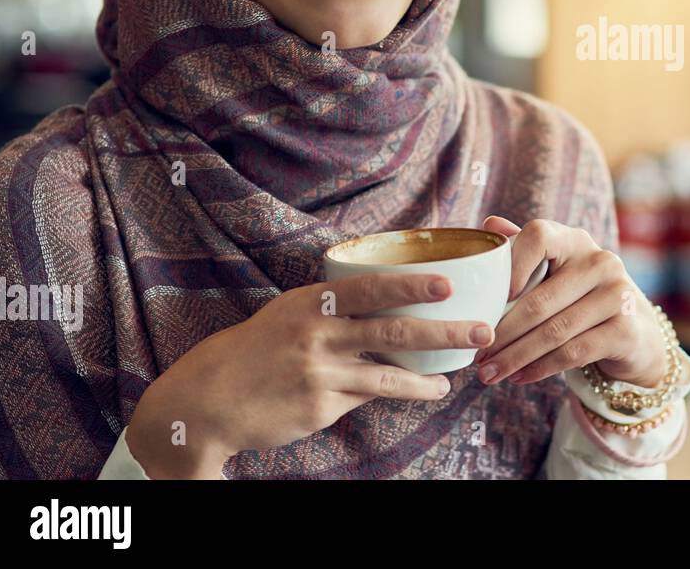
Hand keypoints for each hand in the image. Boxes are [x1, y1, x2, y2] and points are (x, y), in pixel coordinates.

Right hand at [125, 272, 496, 477]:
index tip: (448, 283)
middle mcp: (317, 335)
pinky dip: (398, 392)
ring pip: (387, 373)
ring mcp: (319, 373)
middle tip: (480, 331)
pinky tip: (423, 390)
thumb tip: (390, 300)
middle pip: (392, 330)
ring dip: (426, 376)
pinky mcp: (320, 406)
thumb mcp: (291, 312)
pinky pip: (366, 396)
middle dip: (443, 331)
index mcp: (311, 303)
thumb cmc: (258, 348)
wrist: (209, 398)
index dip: (411, 285)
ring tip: (453, 378)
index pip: (370, 289)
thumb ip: (337, 307)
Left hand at [471, 217, 668, 388]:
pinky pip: (572, 353)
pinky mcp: (625, 330)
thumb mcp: (559, 271)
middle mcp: (601, 262)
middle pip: (539, 300)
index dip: (510, 265)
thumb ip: (528, 250)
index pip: (538, 237)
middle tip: (476, 355)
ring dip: (515, 357)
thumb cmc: (583, 299)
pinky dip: (540, 368)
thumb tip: (490, 225)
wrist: (637, 333)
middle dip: (501, 333)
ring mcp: (617, 295)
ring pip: (553, 331)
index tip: (488, 300)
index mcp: (577, 241)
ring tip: (489, 373)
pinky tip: (519, 377)